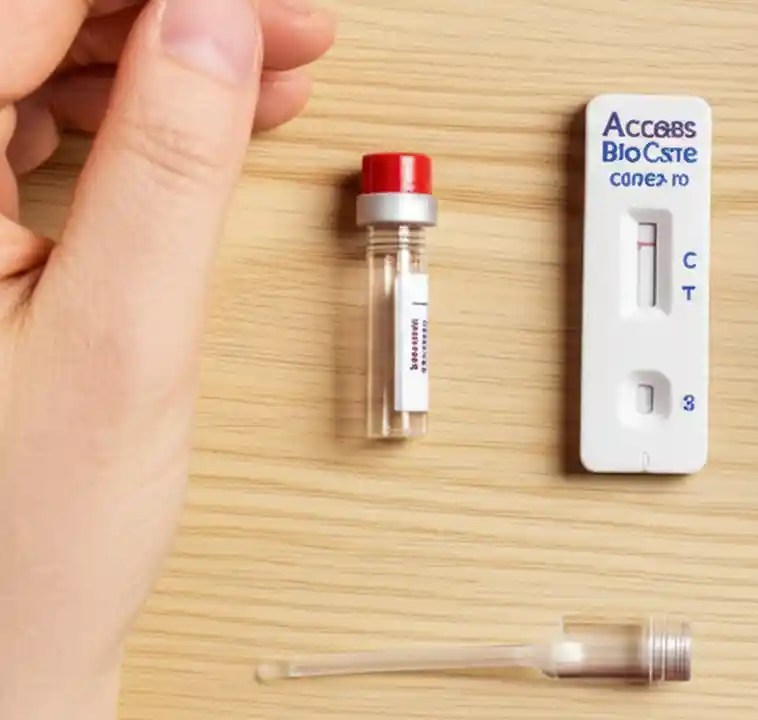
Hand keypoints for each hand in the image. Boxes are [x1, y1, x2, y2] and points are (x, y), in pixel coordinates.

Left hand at [0, 0, 332, 715]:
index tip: (262, 2)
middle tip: (289, 26)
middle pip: (30, 25)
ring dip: (161, 55)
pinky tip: (213, 118)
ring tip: (274, 73)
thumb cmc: (21, 537)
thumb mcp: (120, 338)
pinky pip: (43, 128)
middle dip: (170, 12)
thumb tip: (214, 23)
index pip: (24, 7)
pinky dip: (137, 113)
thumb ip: (170, 164)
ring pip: (39, 66)